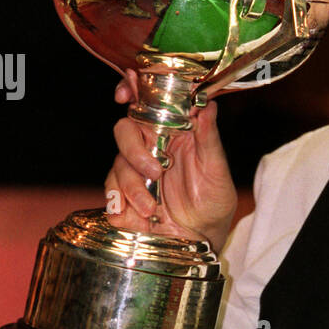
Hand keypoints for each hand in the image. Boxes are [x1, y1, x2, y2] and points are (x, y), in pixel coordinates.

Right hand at [106, 71, 236, 252]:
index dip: (130, 90)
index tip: (123, 94)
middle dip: (134, 152)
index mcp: (172, 132)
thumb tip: (208, 104)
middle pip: (124, 132)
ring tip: (152, 208)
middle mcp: (150, 147)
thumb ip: (209, 138)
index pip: (146, 103)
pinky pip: (111, 195)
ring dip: (131, 187)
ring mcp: (135, 171)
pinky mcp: (125, 196)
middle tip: (155, 172)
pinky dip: (118, 206)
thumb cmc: (215, 200)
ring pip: (117, 166)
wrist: (204, 238)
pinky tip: (136, 218)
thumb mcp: (217, 170)